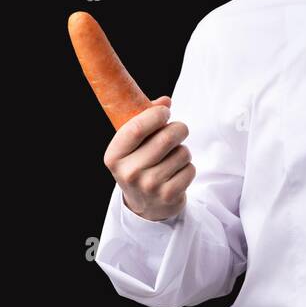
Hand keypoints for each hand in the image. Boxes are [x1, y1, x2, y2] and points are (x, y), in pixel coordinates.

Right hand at [103, 96, 194, 220]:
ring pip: (182, 152)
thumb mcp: (134, 145)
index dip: (156, 115)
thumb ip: (146, 119)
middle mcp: (128, 172)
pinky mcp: (168, 195)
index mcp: (114, 156)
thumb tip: (166, 101)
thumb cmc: (140, 164)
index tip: (165, 111)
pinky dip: (188, 167)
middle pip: (166, 138)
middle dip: (179, 128)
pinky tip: (177, 173)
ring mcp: (149, 186)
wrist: (146, 205)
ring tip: (173, 158)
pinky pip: (190, 169)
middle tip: (179, 130)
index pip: (136, 128)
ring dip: (183, 150)